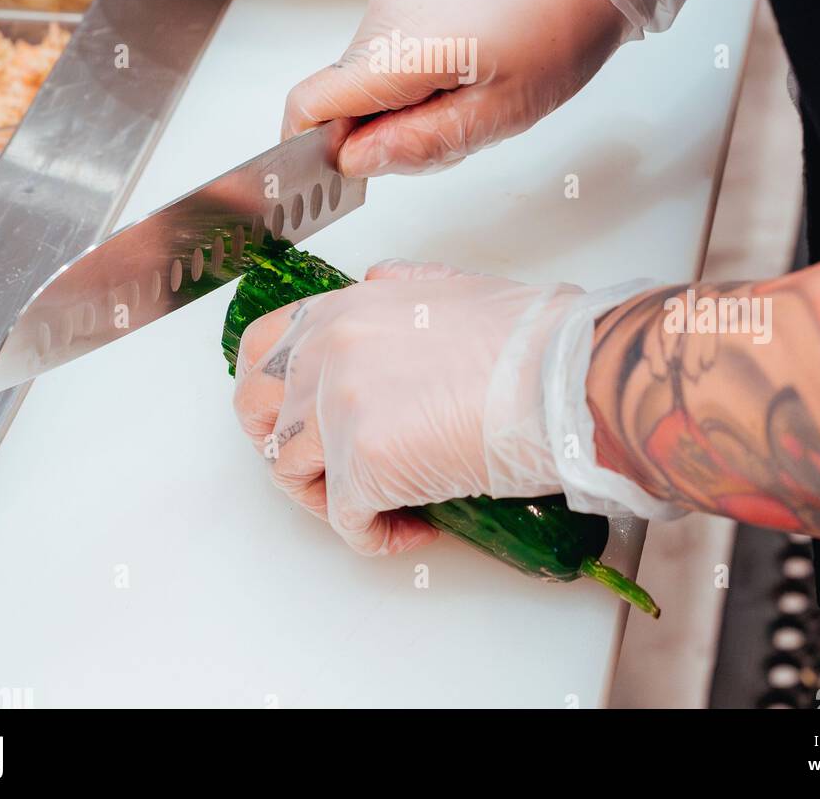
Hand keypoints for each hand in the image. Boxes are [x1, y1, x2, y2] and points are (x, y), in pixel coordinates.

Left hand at [232, 260, 583, 553]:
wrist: (564, 372)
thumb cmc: (529, 336)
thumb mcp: (450, 284)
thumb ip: (398, 286)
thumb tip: (378, 285)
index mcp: (344, 307)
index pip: (259, 348)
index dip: (270, 393)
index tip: (298, 420)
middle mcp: (327, 351)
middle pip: (256, 412)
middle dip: (283, 447)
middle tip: (324, 471)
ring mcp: (338, 408)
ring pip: (291, 472)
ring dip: (330, 499)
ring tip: (380, 504)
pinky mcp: (362, 465)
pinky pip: (345, 523)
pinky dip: (376, 536)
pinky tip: (414, 530)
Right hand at [282, 0, 629, 176]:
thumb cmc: (561, 26)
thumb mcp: (501, 112)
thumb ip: (419, 144)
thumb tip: (354, 162)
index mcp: (398, 48)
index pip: (308, 106)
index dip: (313, 149)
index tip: (348, 171)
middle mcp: (383, 12)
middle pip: (341, 91)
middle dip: (377, 127)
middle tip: (448, 132)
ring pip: (368, 66)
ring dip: (400, 96)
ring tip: (471, 91)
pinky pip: (391, 37)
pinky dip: (413, 64)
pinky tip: (471, 61)